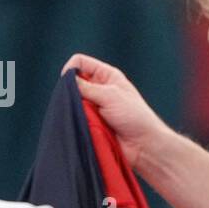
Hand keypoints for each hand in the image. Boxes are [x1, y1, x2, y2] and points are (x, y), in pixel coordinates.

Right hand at [61, 53, 170, 171]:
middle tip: (79, 103)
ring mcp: (93, 106)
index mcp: (106, 76)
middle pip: (73, 82)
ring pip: (72, 102)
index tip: (68, 83)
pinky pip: (74, 117)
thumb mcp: (110, 95)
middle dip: (71, 92)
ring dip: (74, 109)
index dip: (71, 69)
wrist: (143, 145)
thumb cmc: (134, 116)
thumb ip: (86, 87)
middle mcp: (98, 89)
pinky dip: (75, 120)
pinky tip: (83, 126)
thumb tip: (66, 80)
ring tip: (86, 118)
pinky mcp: (90, 122)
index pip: (80, 63)